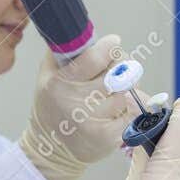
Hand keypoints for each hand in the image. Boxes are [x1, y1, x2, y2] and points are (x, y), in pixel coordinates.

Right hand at [17, 34, 135, 179]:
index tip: (113, 43)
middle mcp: (75, 103)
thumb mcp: (47, 76)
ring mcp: (92, 122)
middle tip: (117, 69)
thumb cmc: (53, 107)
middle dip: (121, 67)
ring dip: (125, 89)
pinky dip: (129, 109)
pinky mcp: (107, 137)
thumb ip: (63, 53)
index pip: (94, 58)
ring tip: (113, 92)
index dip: (109, 47)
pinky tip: (116, 110)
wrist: (51, 148)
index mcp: (60, 83)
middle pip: (116, 73)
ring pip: (125, 93)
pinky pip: (131, 112)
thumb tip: (82, 32)